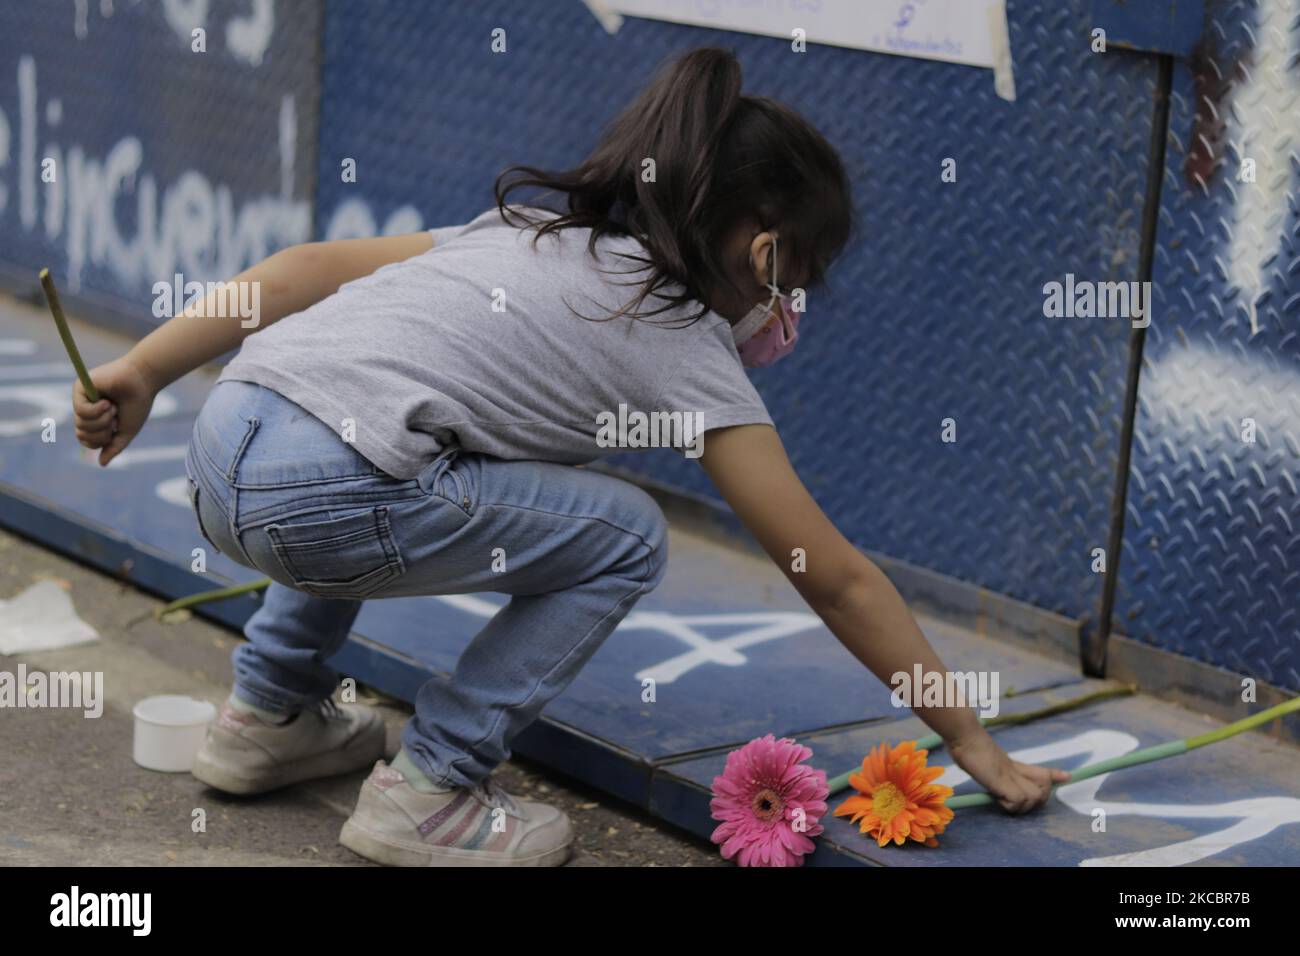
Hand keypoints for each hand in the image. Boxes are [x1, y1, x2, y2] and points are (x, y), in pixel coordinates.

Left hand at [72, 356, 157, 466]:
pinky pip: (80, 411)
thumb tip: (101, 463)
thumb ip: (114, 447)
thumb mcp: (127, 431)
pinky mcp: (80, 388)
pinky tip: (107, 402)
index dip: (98, 441)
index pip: (86, 439)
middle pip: (82, 433)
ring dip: (101, 420)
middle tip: (115, 419)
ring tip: (113, 408)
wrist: (143, 381)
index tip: (114, 430)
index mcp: (96, 419)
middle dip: (101, 432)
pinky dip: (96, 411)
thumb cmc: (138, 404)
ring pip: (80, 423)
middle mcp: (86, 408)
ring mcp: (82, 398)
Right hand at [947, 728, 1070, 813]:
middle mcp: (1017, 770)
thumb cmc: (966, 745)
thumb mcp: (979, 758)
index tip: (1066, 776)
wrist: (965, 737)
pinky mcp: (1004, 782)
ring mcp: (1012, 775)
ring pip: (1035, 797)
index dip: (1054, 775)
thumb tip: (978, 767)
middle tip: (1012, 796)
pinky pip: (1019, 800)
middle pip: (1044, 787)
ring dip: (1020, 803)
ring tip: (1001, 795)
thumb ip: (988, 767)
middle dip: (1035, 798)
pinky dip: (1009, 804)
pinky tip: (996, 795)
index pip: (1041, 771)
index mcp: (1013, 764)